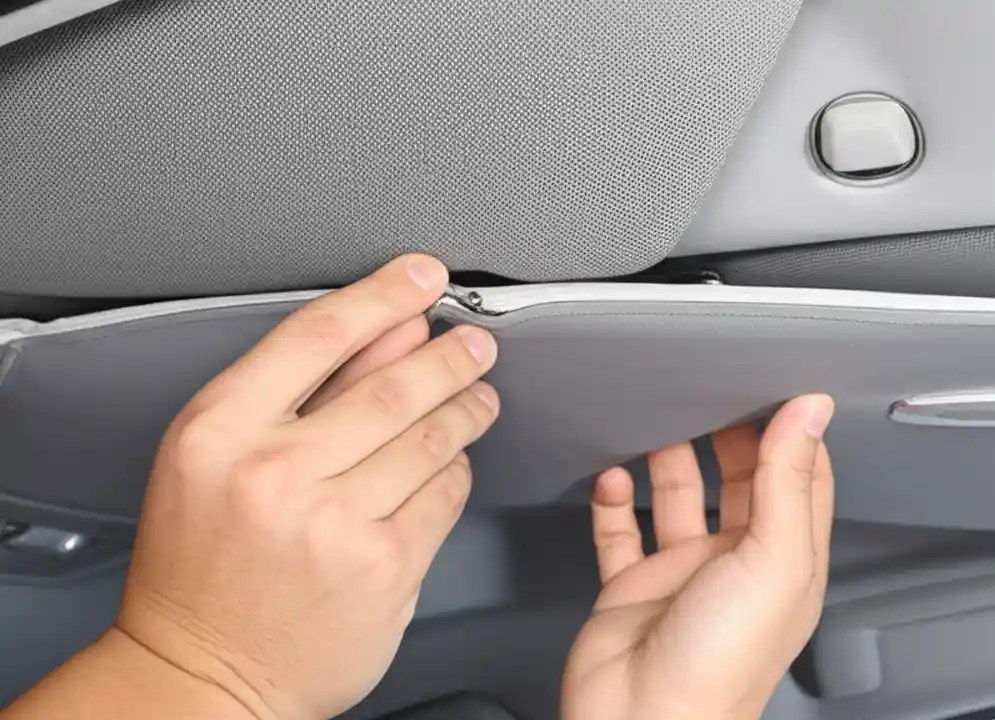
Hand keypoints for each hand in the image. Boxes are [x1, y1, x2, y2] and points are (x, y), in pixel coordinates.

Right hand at [97, 255, 495, 718]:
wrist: (204, 674)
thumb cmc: (202, 565)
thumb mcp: (218, 456)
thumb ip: (300, 387)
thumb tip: (388, 326)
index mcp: (219, 430)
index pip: (320, 335)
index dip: (385, 295)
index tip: (423, 277)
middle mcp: (274, 473)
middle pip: (393, 385)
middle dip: (450, 356)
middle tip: (475, 345)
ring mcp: (333, 524)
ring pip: (431, 439)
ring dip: (467, 408)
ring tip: (478, 397)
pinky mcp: (384, 568)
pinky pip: (445, 495)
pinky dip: (458, 471)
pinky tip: (455, 462)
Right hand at [561, 395, 835, 719]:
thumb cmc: (719, 665)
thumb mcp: (772, 561)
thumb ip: (788, 481)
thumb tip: (810, 411)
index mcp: (786, 560)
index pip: (802, 479)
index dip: (795, 432)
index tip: (779, 386)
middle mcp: (737, 563)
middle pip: (739, 479)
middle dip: (728, 433)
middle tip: (711, 390)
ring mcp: (683, 573)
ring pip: (677, 495)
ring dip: (668, 457)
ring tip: (657, 418)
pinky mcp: (632, 587)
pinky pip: (620, 530)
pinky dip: (613, 500)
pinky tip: (612, 477)